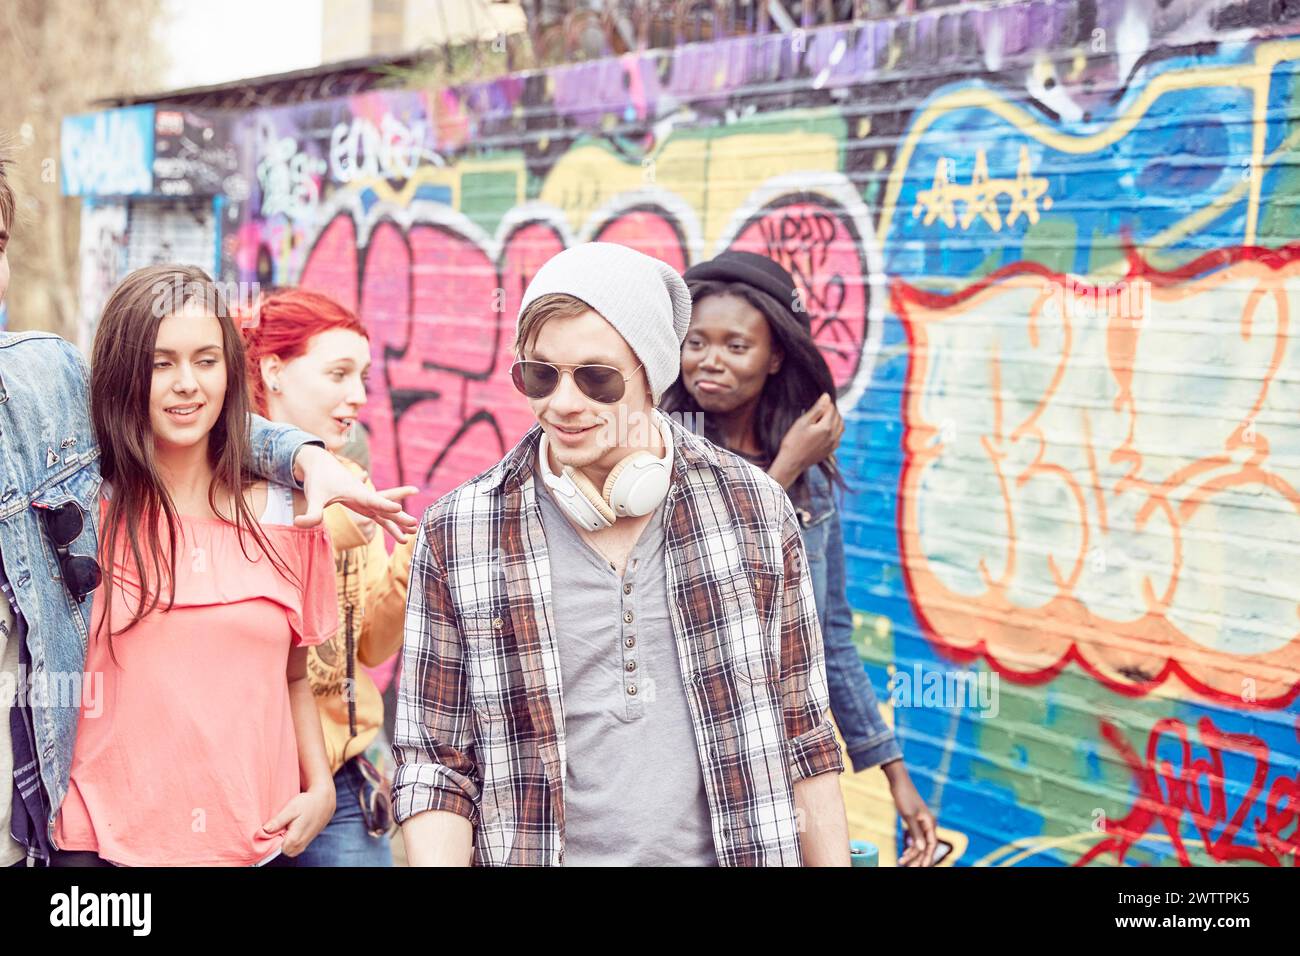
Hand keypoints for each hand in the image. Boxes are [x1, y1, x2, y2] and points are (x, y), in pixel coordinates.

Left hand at [263, 784, 335, 856]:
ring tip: (285, 826)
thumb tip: (264, 830)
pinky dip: (290, 841)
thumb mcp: (291, 808)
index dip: (270, 839)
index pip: (275, 849)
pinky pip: (294, 847)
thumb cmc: (307, 803)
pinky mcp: (306, 842)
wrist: (324, 802)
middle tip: (278, 826)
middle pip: (281, 850)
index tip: (271, 828)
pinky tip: (291, 829)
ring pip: (288, 850)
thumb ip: (278, 821)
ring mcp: (304, 844)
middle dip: (277, 841)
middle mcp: (300, 845)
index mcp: (294, 839)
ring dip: (284, 841)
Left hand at [292, 445, 417, 540]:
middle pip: (385, 508)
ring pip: (386, 514)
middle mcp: (365, 496)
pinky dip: (390, 525)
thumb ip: (311, 512)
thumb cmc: (318, 479)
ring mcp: (366, 501)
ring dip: (399, 523)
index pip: (372, 500)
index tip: (397, 508)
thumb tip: (299, 523)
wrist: (321, 465)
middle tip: (414, 523)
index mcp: (356, 492)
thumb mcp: (314, 496)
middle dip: (399, 516)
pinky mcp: (363, 505)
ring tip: (414, 532)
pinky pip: (380, 517)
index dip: (384, 505)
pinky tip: (401, 536)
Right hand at [774, 393, 843, 479]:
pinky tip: (826, 430)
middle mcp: (833, 435)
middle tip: (818, 410)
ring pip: (841, 426)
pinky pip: (839, 436)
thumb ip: (817, 409)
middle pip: (838, 416)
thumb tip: (827, 396)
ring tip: (823, 418)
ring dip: (835, 419)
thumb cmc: (793, 442)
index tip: (817, 403)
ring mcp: (833, 444)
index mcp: (826, 427)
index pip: (831, 408)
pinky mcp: (831, 450)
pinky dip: (835, 429)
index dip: (825, 403)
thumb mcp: (803, 422)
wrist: (791, 463)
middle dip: (830, 410)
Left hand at [884, 761, 937, 865]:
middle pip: (926, 846)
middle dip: (919, 858)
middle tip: (910, 868)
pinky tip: (904, 854)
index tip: (921, 867)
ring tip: (901, 861)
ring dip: (912, 854)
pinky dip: (910, 847)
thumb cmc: (904, 797)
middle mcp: (928, 825)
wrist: (898, 782)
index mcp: (930, 823)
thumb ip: (916, 832)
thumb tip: (922, 849)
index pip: (931, 845)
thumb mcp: (908, 815)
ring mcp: (921, 824)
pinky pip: (915, 839)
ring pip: (920, 844)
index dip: (927, 857)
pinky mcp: (915, 823)